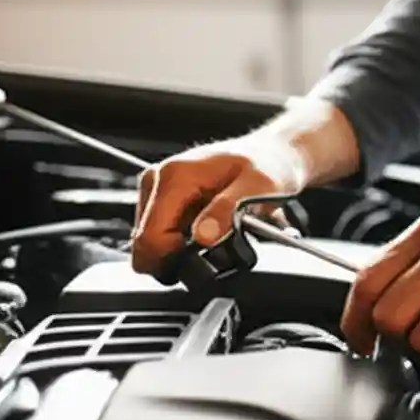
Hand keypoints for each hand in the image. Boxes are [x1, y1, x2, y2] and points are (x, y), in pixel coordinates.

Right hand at [131, 98, 360, 279]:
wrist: (272, 154)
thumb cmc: (268, 165)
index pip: (150, 237)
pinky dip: (186, 243)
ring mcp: (159, 190)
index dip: (173, 261)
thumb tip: (203, 237)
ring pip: (154, 243)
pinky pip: (165, 235)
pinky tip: (212, 233)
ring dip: (184, 251)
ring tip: (219, 238)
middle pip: (146, 243)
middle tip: (218, 253)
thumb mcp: (260, 186)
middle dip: (178, 258)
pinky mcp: (166, 200)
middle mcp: (159, 180)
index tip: (204, 264)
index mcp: (175, 176)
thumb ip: (228, 210)